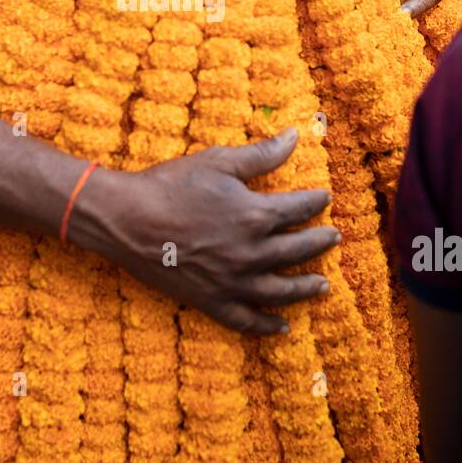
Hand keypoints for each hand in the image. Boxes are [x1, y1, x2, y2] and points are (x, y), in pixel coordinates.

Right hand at [77, 128, 337, 334]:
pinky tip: (282, 326)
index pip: (300, 208)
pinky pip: (246, 320)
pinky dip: (267, 325)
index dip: (316, 201)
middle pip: (298, 250)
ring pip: (281, 290)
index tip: (324, 198)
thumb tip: (295, 136)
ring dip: (306, 288)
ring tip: (323, 285)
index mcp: (256, 215)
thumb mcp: (219, 161)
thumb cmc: (171, 185)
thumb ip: (261, 154)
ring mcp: (233, 281)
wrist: (127, 219)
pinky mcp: (211, 301)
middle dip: (320, 242)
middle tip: (334, 238)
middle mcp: (252, 253)